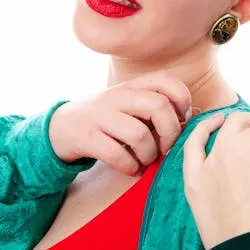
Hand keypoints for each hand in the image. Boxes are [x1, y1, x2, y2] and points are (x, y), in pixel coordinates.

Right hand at [48, 71, 190, 174]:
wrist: (60, 128)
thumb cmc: (106, 119)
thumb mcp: (128, 103)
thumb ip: (154, 105)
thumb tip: (188, 122)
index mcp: (132, 86)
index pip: (166, 80)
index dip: (182, 100)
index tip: (180, 119)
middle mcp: (118, 96)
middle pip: (158, 106)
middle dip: (171, 132)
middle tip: (167, 147)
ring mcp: (101, 115)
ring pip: (139, 133)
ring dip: (149, 153)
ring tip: (146, 160)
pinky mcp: (87, 137)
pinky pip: (116, 153)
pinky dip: (129, 166)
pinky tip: (131, 169)